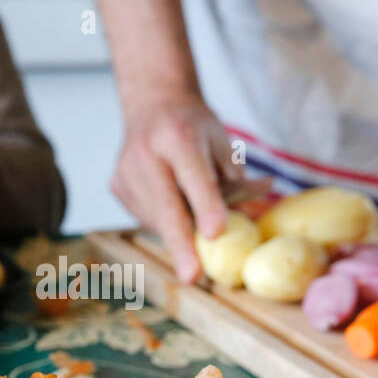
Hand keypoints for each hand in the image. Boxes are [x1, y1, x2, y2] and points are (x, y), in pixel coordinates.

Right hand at [111, 90, 256, 281]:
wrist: (151, 102)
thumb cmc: (194, 126)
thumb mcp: (222, 142)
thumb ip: (237, 179)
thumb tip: (261, 206)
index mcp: (177, 135)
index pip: (194, 177)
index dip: (206, 205)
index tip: (216, 233)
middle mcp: (145, 152)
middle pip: (166, 206)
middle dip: (180, 243)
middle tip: (192, 275)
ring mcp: (126, 171)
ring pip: (157, 219)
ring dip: (180, 233)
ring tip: (195, 224)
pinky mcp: (117, 186)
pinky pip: (146, 217)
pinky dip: (165, 222)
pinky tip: (173, 204)